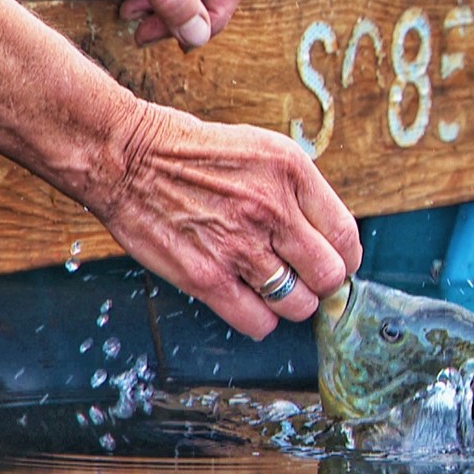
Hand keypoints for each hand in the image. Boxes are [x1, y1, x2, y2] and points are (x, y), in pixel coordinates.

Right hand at [90, 103, 361, 340]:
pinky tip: (249, 302)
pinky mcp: (208, 277)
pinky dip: (260, 320)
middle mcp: (272, 210)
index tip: (334, 262)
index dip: (344, 258)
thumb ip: (298, 191)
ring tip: (273, 290)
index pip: (345, 236)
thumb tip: (327, 236)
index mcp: (290, 172)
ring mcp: (239, 246)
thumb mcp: (261, 150)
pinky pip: (258, 322)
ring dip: (290, 303)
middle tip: (303, 279)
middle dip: (320, 284)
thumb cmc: (192, 155)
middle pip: (329, 277)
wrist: (128, 158)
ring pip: (298, 305)